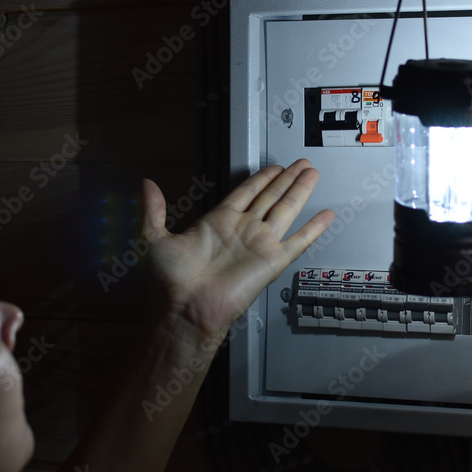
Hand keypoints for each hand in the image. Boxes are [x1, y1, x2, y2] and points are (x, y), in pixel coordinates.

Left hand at [141, 159, 333, 351]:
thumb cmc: (171, 281)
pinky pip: (298, 241)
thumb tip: (146, 185)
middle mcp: (242, 230)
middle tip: (301, 164)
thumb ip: (153, 209)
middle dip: (286, 179)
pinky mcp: (273, 261)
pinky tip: (325, 215)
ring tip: (312, 174)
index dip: (261, 178)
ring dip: (300, 192)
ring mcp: (259, 244)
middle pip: (270, 197)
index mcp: (218, 222)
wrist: (186, 308)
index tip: (274, 167)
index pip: (246, 192)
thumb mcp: (154, 237)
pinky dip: (313, 229)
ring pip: (286, 210)